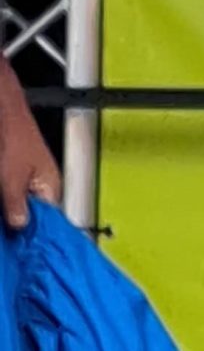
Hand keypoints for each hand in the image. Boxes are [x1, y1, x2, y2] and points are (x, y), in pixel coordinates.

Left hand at [0, 64, 58, 230]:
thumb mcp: (12, 175)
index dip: (32, 239)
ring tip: (5, 211)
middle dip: (15, 222)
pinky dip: (4, 198)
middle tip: (8, 233)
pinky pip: (8, 192)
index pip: (48, 225)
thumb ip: (17, 205)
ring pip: (14, 204)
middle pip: (29, 215)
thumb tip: (18, 227)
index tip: (21, 251)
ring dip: (8, 211)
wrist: (0, 100)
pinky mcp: (9, 171)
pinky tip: (2, 200)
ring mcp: (24, 177)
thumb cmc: (13, 129)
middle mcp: (40, 184)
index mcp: (51, 188)